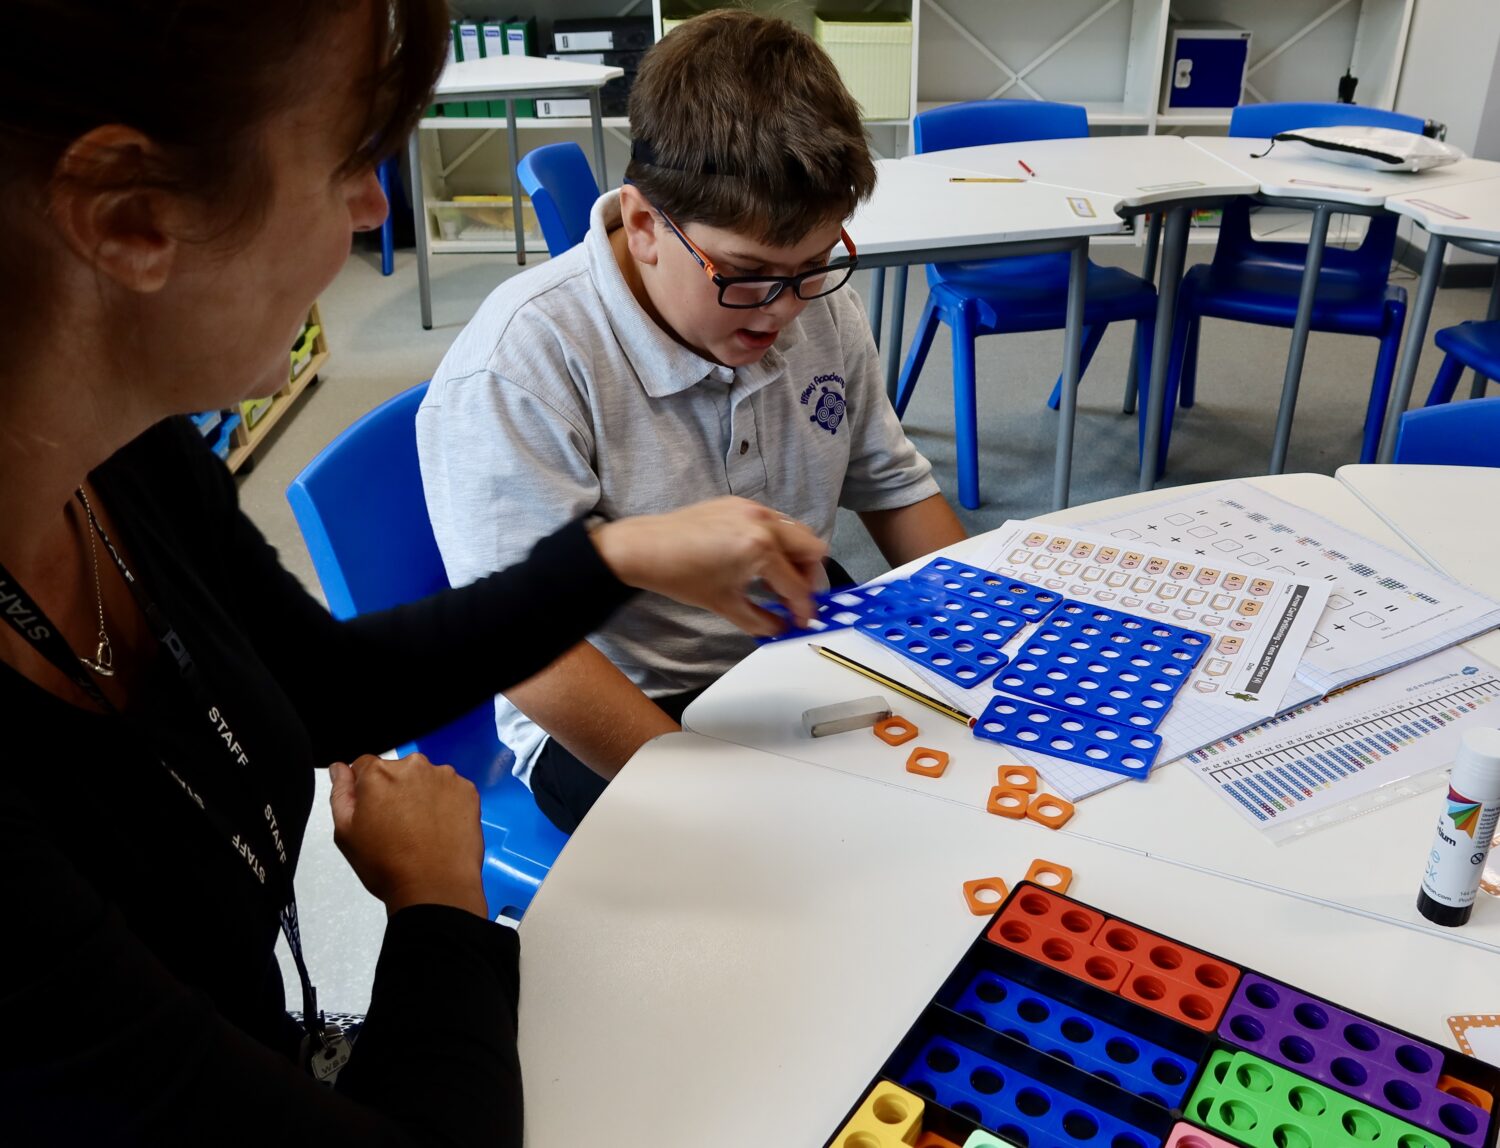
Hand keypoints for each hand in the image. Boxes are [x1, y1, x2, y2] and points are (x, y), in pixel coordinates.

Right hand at [328, 754, 488, 917]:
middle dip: (395, 791)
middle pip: (398, 771)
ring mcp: (444, 776)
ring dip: (421, 795)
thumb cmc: (388, 865)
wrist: (434, 887)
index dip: (365, 789)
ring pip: (425, 779)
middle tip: (397, 825)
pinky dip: (445, 803)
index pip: (364, 765)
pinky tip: (439, 828)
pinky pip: (450, 790)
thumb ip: (340, 793)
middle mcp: (413, 766)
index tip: (373, 810)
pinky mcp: (467, 790)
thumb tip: (340, 768)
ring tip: (420, 830)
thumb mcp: (346, 832)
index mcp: (379, 773)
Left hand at [592, 498, 827, 636]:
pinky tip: (758, 560)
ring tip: (777, 580)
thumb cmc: (679, 575)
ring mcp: (752, 509)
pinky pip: (774, 521)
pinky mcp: (740, 503)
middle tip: (797, 596)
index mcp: (761, 549)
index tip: (802, 620)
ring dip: (796, 557)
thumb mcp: (724, 604)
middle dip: (810, 576)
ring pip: (797, 532)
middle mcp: (763, 523)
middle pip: (814, 548)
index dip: (803, 609)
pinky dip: (777, 541)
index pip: (797, 585)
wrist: (644, 548)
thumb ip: (761, 621)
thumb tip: (781, 628)